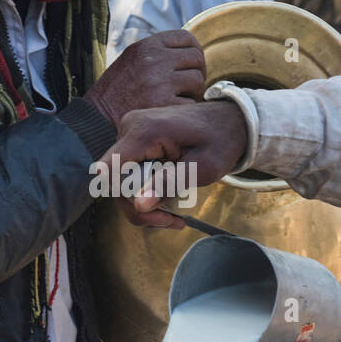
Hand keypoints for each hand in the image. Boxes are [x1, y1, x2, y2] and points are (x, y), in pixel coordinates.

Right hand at [84, 31, 204, 129]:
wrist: (96, 119)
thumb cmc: (115, 93)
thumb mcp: (131, 60)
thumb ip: (157, 53)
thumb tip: (189, 52)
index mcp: (147, 46)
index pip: (186, 37)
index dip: (194, 51)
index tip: (190, 65)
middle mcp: (154, 60)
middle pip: (196, 58)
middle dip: (197, 73)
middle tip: (188, 87)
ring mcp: (160, 82)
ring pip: (198, 80)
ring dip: (193, 92)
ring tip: (177, 100)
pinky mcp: (163, 104)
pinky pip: (191, 103)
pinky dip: (184, 110)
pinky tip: (170, 113)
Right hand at [94, 102, 248, 227]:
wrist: (230, 121)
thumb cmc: (220, 141)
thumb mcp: (202, 168)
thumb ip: (169, 184)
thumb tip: (139, 205)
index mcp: (144, 131)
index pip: (110, 169)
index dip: (123, 196)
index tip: (151, 213)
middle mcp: (129, 128)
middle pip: (116, 182)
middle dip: (141, 208)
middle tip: (173, 221)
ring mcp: (130, 133)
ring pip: (122, 183)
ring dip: (145, 204)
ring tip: (174, 216)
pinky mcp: (134, 140)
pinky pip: (130, 174)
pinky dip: (146, 192)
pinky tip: (168, 201)